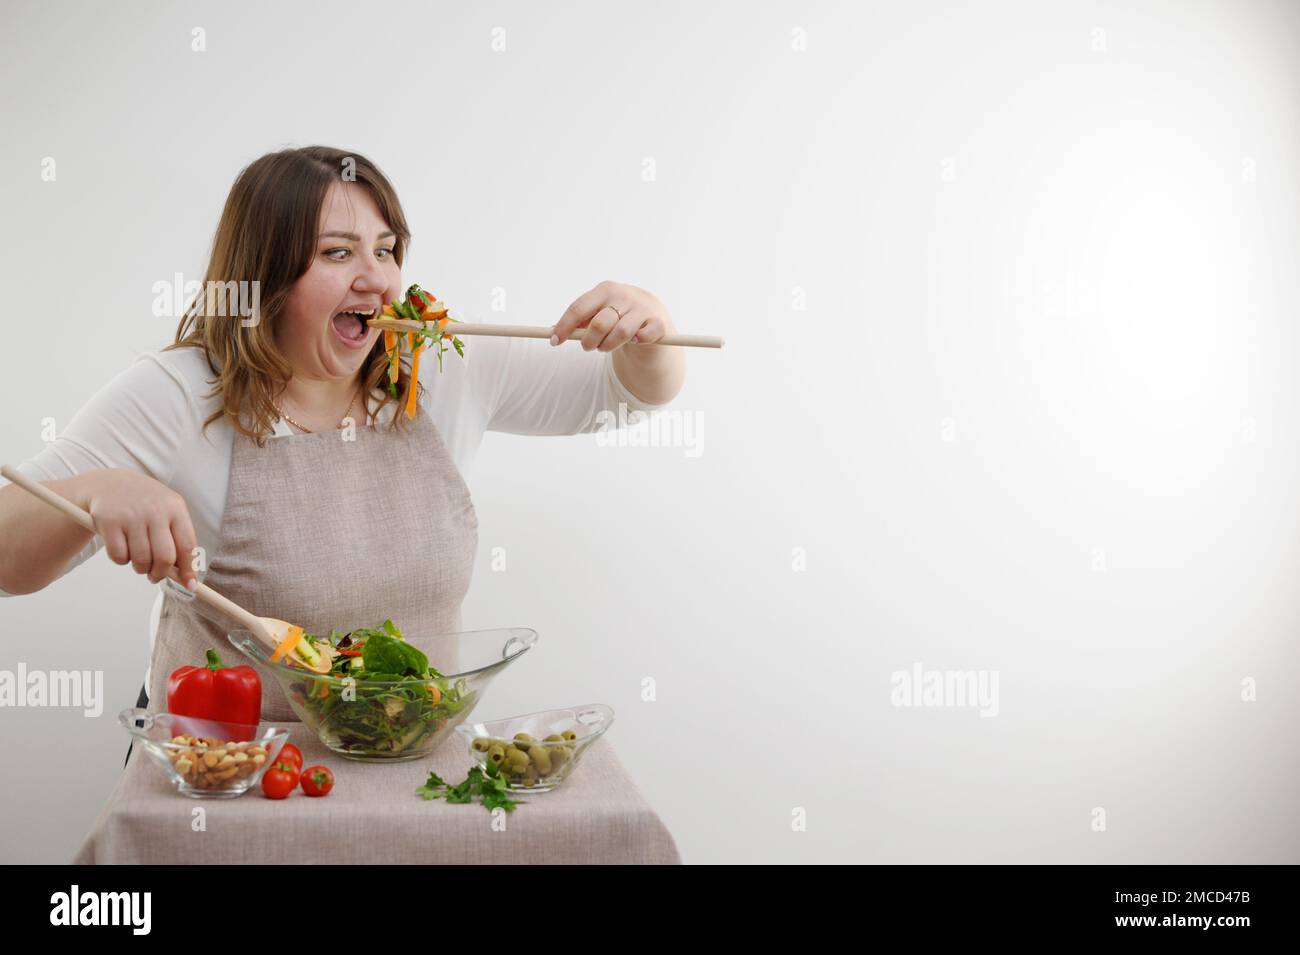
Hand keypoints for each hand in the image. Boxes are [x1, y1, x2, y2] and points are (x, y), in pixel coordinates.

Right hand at [74, 469, 200, 588]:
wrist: (109, 483)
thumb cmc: (145, 505)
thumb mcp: (167, 511)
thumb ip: (177, 539)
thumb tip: (187, 577)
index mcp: (175, 507)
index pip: (187, 545)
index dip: (188, 570)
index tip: (189, 585)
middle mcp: (155, 510)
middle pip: (165, 557)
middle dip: (161, 574)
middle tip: (155, 576)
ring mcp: (131, 515)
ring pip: (141, 560)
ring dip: (140, 568)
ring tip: (139, 561)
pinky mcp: (109, 521)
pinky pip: (119, 556)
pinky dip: (121, 561)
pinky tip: (123, 550)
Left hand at [550, 281, 672, 351]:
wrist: (655, 316)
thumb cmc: (619, 316)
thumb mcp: (599, 312)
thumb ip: (579, 320)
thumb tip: (551, 331)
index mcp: (605, 290)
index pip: (579, 308)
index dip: (564, 326)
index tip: (555, 342)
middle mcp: (624, 295)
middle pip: (599, 324)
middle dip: (589, 341)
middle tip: (588, 347)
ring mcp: (642, 308)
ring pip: (620, 333)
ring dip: (608, 346)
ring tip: (606, 347)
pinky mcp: (658, 322)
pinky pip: (643, 337)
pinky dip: (637, 342)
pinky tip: (635, 341)